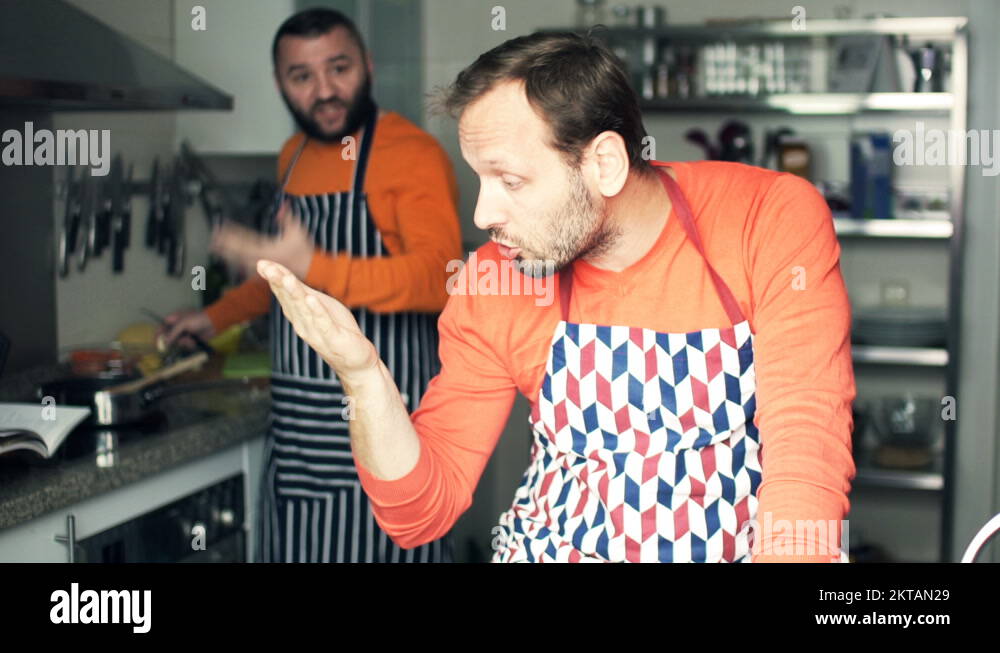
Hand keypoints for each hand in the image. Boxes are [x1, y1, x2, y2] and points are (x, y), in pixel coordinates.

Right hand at [159, 310, 215, 348]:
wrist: (214, 323)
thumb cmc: (198, 319)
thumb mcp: (183, 324)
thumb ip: (172, 333)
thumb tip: (165, 342)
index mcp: (175, 319)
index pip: (162, 327)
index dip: (158, 334)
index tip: (156, 343)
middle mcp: (178, 326)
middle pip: (169, 337)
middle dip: (172, 341)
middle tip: (173, 345)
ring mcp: (185, 333)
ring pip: (178, 342)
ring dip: (183, 343)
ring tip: (190, 339)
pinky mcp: (192, 340)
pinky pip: (186, 345)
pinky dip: (189, 344)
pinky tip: (194, 341)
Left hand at [211, 202, 314, 279]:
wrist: (311, 270)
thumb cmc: (304, 251)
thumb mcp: (298, 231)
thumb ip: (287, 217)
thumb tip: (283, 203)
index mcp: (267, 249)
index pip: (244, 240)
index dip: (231, 233)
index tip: (221, 227)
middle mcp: (261, 260)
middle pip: (238, 252)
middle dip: (224, 244)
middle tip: (212, 238)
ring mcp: (262, 268)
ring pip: (240, 262)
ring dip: (227, 255)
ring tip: (216, 250)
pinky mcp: (265, 272)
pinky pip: (247, 271)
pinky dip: (238, 266)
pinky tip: (231, 263)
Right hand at [257, 259, 378, 383]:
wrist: (355, 361)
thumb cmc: (337, 330)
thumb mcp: (320, 305)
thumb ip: (303, 292)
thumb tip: (284, 275)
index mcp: (299, 314)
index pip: (284, 293)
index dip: (274, 278)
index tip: (261, 263)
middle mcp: (303, 323)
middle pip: (289, 299)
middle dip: (278, 282)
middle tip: (265, 266)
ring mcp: (317, 332)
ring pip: (303, 309)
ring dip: (294, 292)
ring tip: (286, 277)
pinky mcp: (333, 339)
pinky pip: (323, 323)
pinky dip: (317, 311)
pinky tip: (311, 299)